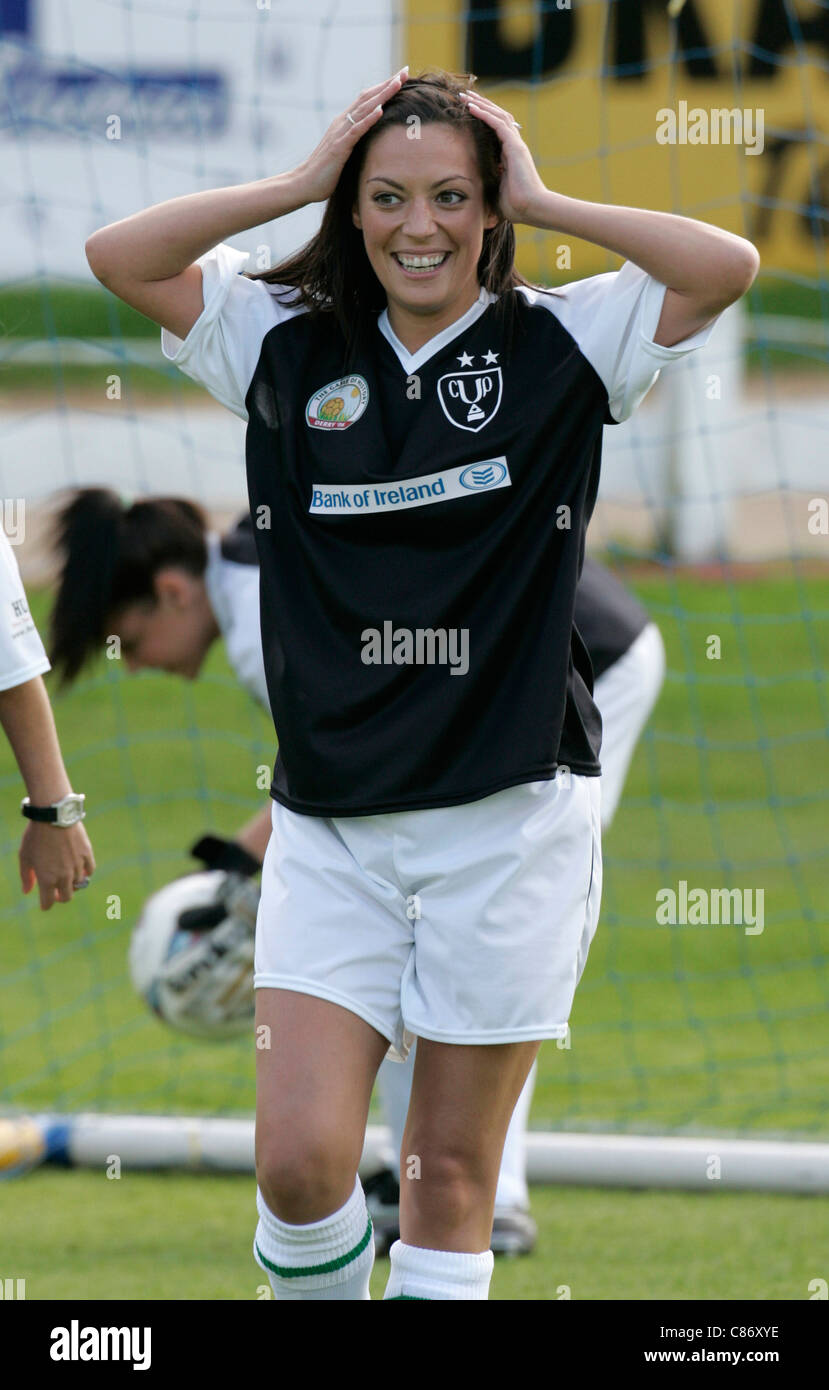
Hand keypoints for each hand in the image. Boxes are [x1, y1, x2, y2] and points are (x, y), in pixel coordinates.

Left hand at [19, 820, 95, 909]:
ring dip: (71, 883)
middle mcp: (63, 876)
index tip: (44, 901)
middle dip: (60, 897)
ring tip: (65, 875)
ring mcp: (77, 866)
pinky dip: (85, 872)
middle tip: (56, 891)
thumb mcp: (25, 857)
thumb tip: (27, 891)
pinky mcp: (87, 854)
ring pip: (78, 884)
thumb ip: (26, 877)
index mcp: (46, 879)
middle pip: (66, 897)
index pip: (48, 903)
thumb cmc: (35, 836)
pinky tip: (79, 868)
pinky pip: (89, 870)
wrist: (53, 816)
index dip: (45, 904)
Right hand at [292, 68, 408, 204]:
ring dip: (382, 95)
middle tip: (405, 71)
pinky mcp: (339, 147)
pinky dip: (368, 119)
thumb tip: (372, 140)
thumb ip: (355, 142)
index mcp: (344, 123)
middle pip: (367, 98)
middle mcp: (342, 122)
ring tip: (398, 83)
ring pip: (364, 109)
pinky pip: (355, 130)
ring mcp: (340, 133)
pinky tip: (380, 110)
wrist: (304, 184)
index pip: (367, 100)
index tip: (402, 77)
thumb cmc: (325, 172)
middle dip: (387, 84)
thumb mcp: (344, 152)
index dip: (384, 87)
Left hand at [459, 89, 548, 224]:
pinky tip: (471, 106)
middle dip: (480, 104)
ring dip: (480, 104)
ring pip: (497, 115)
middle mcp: (514, 145)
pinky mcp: (515, 146)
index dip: (483, 117)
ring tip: (465, 96)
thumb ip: (487, 183)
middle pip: (497, 117)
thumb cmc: (516, 206)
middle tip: (464, 96)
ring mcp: (515, 144)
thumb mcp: (496, 191)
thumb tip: (472, 188)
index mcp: (510, 154)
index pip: (496, 128)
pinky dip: (484, 113)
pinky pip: (497, 123)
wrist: (533, 208)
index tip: (467, 109)